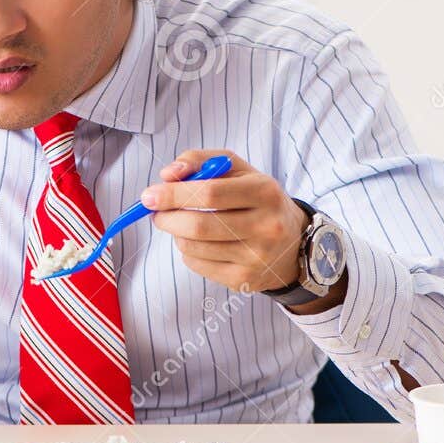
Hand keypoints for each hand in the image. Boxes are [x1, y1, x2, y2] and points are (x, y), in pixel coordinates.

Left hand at [139, 149, 308, 295]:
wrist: (294, 243)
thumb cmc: (257, 199)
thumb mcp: (238, 170)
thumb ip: (201, 161)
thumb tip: (167, 175)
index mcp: (265, 192)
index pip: (210, 193)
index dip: (173, 194)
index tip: (149, 195)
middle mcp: (266, 227)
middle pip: (198, 225)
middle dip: (167, 218)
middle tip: (157, 213)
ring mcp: (256, 258)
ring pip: (193, 247)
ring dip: (176, 234)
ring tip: (184, 225)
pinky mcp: (244, 280)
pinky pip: (197, 265)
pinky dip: (188, 251)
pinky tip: (201, 243)